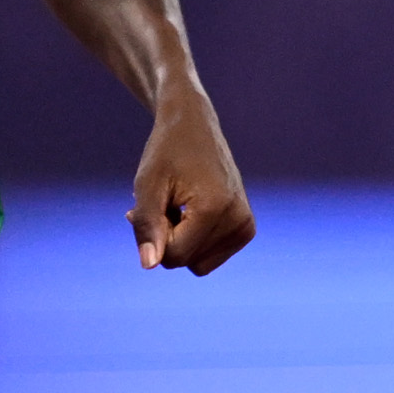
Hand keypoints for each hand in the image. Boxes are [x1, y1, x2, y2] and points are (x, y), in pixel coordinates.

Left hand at [132, 90, 254, 274]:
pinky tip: (192, 214)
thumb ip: (147, 227)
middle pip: (185, 261)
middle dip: (165, 239)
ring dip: (180, 241)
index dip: (153, 236)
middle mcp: (239, 221)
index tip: (150, 205)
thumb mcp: (147, 186)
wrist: (195, 127)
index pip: (174, 255)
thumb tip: (149, 266)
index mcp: (216, 209)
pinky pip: (209, 258)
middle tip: (163, 203)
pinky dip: (194, 242)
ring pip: (197, 263)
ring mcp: (246, 227)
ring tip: (179, 207)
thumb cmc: (167, 152)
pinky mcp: (246, 229)